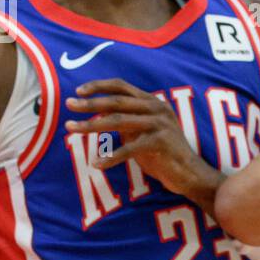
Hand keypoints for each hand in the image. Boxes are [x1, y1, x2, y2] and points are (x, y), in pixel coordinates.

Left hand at [65, 79, 218, 203]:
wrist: (190, 173)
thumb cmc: (163, 154)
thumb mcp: (143, 131)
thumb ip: (127, 121)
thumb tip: (98, 115)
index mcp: (152, 101)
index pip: (122, 86)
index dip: (99, 86)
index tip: (78, 91)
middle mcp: (157, 108)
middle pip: (117, 101)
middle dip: (90, 103)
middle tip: (69, 105)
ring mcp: (160, 124)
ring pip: (119, 121)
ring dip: (92, 125)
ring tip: (72, 128)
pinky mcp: (161, 142)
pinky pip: (129, 148)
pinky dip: (111, 157)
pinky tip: (96, 164)